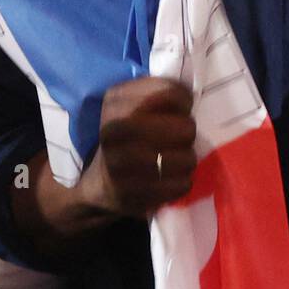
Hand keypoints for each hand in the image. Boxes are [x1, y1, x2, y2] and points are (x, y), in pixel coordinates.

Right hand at [79, 77, 196, 219]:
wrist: (100, 182)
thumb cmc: (125, 136)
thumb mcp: (129, 104)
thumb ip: (157, 91)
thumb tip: (188, 95)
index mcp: (114, 104)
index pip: (171, 93)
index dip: (184, 100)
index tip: (181, 108)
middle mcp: (114, 134)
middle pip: (185, 128)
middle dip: (187, 132)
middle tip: (180, 136)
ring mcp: (121, 168)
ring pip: (186, 158)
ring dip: (187, 158)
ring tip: (176, 158)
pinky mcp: (133, 197)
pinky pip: (180, 185)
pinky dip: (182, 181)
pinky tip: (171, 178)